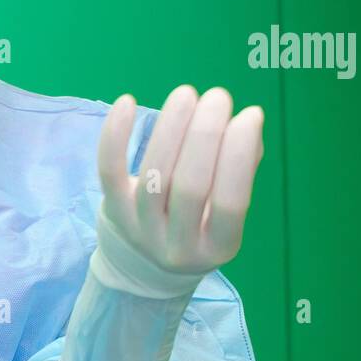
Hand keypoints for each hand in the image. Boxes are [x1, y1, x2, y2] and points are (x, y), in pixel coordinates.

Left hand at [97, 86, 264, 281]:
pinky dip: (115, 135)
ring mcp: (142, 232)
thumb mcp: (225, 212)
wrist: (144, 265)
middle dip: (206, 135)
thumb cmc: (199, 224)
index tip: (250, 114)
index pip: (231, 202)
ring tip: (187, 94)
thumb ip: (241, 171)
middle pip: (189, 187)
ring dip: (171, 128)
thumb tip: (248, 124)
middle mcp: (178, 247)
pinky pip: (109, 172)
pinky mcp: (113, 213)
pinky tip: (127, 101)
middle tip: (219, 96)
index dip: (240, 156)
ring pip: (153, 176)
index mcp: (219, 247)